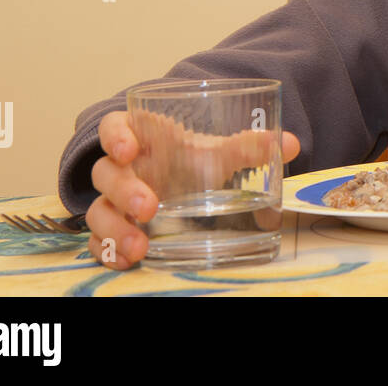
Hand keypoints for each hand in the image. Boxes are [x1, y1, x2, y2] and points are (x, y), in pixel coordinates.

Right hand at [86, 110, 300, 269]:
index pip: (115, 127)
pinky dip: (107, 251)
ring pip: (98, 210)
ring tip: (139, 246)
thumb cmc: (192, 158)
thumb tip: (289, 144)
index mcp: (140, 137)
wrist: (181, 180)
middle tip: (149, 206)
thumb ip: (248, 147)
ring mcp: (113, 199)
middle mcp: (121, 168)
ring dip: (114, 228)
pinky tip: (127, 261)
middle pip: (106, 174)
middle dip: (124, 190)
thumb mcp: (217, 151)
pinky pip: (97, 240)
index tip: (129, 149)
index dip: (116, 136)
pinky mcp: (114, 227)